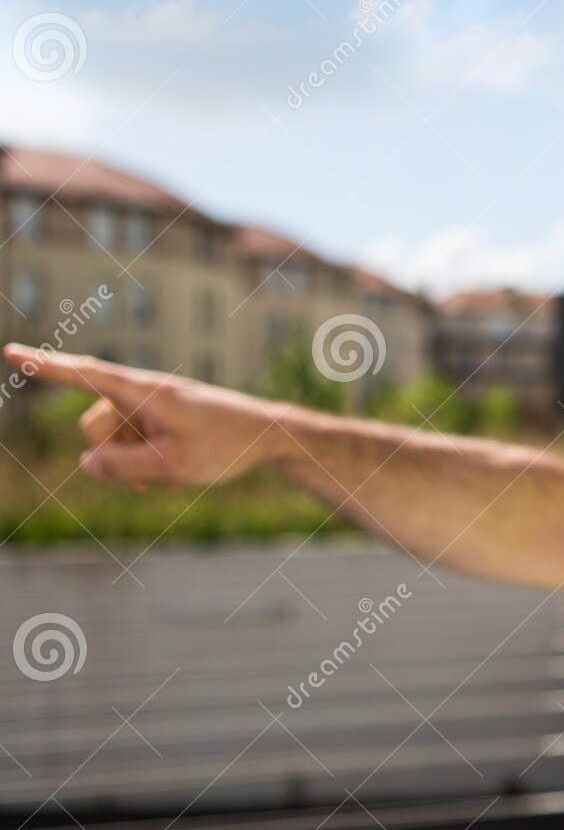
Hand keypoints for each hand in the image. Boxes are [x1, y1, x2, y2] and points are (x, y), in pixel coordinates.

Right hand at [4, 344, 292, 488]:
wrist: (271, 437)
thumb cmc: (225, 447)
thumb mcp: (171, 466)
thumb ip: (122, 467)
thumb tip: (86, 463)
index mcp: (143, 392)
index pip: (84, 375)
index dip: (45, 367)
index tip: (10, 353)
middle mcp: (143, 393)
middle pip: (94, 425)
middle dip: (110, 455)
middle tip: (148, 477)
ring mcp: (152, 406)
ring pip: (114, 438)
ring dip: (129, 462)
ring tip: (169, 474)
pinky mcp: (161, 418)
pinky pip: (132, 442)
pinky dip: (141, 460)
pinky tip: (166, 477)